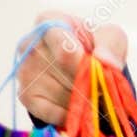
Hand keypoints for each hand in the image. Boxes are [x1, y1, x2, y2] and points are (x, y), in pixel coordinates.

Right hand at [14, 10, 127, 127]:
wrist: (80, 66)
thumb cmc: (94, 45)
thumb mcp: (110, 37)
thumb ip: (112, 44)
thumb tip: (105, 61)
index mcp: (48, 22)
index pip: (62, 45)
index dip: (82, 63)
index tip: (95, 71)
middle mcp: (30, 44)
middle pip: (66, 75)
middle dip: (89, 84)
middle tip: (97, 80)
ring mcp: (24, 71)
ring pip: (63, 95)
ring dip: (83, 100)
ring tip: (85, 87)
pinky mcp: (25, 95)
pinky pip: (54, 113)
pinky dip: (71, 114)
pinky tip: (76, 103)